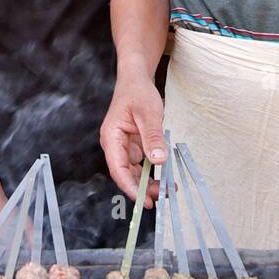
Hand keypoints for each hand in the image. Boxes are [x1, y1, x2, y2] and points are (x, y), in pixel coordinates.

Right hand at [99, 72, 164, 208]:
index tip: (143, 199)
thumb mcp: (149, 114)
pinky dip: (151, 172)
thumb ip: (153, 137)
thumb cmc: (137, 92)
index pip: (118, 168)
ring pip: (133, 171)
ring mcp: (123, 146)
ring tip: (166, 190)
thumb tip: (159, 161)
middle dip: (141, 188)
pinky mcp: (133, 145)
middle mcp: (114, 145)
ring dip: (147, 182)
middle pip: (125, 173)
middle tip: (161, 197)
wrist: (136, 79)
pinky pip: (140, 164)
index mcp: (111, 138)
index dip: (130, 186)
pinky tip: (164, 177)